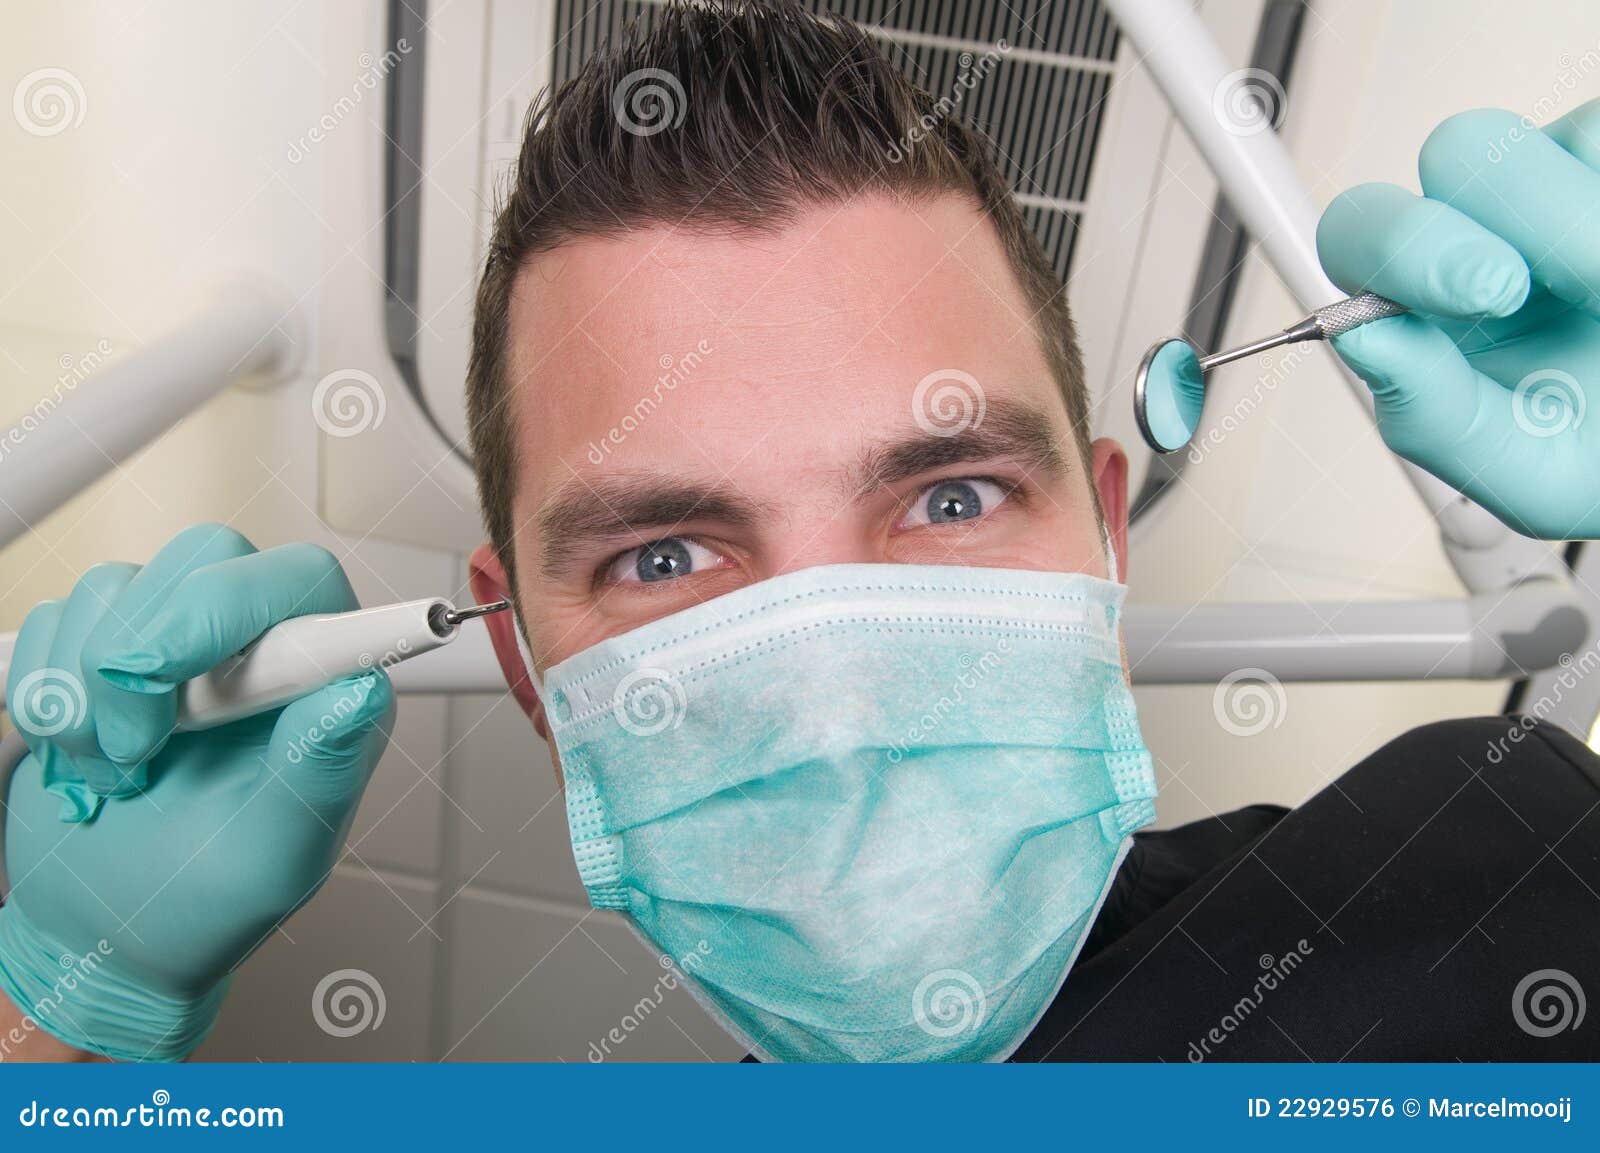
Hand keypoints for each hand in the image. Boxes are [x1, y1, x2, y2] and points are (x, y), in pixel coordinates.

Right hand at [0, 524, 392, 1060]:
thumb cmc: (208, 901)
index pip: (300, 578)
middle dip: (143, 654)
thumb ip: (319, 769)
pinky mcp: (99, 647)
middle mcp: (258, 641)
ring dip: (88, 691)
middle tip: (136, 751)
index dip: (226, 603)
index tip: (161, 671)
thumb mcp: (278, 854)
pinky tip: (78, 756)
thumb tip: (362, 688)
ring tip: (117, 772)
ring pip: (113, 586)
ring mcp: (177, 638)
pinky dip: (44, 693)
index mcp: (324, 678)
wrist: (108, 932)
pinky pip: (53, 619)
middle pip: (202, 556)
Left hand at [1318, 100, 1599, 539]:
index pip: (1362, 231)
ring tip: (1599, 291)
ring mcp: (1566, 181)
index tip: (1478, 295)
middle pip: (1449, 154)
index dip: (1397, 247)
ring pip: (1535, 140)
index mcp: (1430, 298)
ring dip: (1566, 221)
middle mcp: (1489, 225)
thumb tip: (1360, 340)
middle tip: (1508, 289)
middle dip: (1477, 222)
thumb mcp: (1520, 466)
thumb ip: (1432, 412)